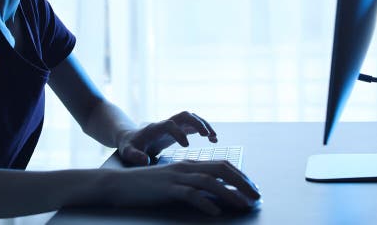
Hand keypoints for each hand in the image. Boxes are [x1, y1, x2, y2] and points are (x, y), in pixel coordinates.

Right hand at [108, 160, 260, 215]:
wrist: (120, 184)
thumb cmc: (148, 186)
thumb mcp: (174, 183)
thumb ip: (193, 185)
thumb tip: (216, 196)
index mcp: (190, 164)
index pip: (223, 165)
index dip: (241, 176)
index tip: (253, 189)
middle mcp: (186, 167)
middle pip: (222, 169)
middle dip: (243, 182)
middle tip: (257, 197)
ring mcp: (176, 177)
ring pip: (210, 181)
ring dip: (230, 193)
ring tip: (243, 205)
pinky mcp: (167, 189)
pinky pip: (190, 194)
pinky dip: (205, 202)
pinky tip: (216, 212)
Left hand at [117, 111, 217, 165]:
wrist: (131, 138)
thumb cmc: (130, 146)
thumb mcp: (128, 152)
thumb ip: (134, 156)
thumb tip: (145, 161)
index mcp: (155, 128)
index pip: (168, 124)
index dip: (178, 132)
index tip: (186, 145)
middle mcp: (166, 123)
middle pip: (183, 115)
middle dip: (196, 122)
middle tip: (206, 135)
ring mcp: (174, 125)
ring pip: (191, 118)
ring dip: (204, 125)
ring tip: (214, 137)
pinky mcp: (179, 130)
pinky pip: (194, 126)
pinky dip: (205, 130)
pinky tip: (214, 139)